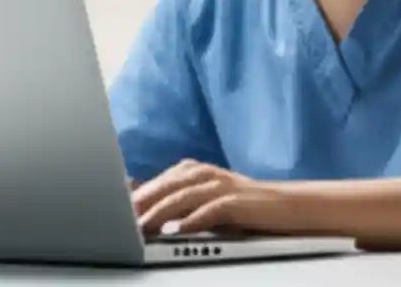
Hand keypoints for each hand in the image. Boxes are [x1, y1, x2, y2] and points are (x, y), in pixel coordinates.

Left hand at [131, 159, 296, 235]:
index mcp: (192, 170)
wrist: (286, 205)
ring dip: (161, 212)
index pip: (156, 183)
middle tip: (121, 220)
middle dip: (142, 204)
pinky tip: (180, 229)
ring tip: (144, 226)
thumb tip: (140, 210)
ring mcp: (220, 185)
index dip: (135, 197)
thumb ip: (176, 201)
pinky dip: (194, 219)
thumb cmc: (240, 205)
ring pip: (183, 196)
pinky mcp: (237, 200)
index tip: (114, 210)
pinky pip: (211, 210)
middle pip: (165, 187)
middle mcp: (203, 173)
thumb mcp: (204, 200)